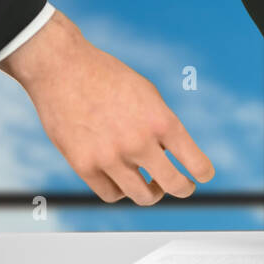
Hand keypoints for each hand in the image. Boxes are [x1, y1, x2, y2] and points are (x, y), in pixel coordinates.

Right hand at [0, 9, 213, 203]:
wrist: (61, 67)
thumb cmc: (108, 77)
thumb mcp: (148, 94)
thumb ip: (163, 126)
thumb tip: (171, 157)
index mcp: (161, 121)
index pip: (196, 163)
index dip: (202, 173)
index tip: (202, 175)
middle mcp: (138, 142)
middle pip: (174, 186)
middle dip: (183, 189)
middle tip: (183, 187)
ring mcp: (110, 157)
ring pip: (142, 196)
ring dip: (151, 193)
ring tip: (150, 184)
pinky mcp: (83, 165)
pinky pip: (111, 194)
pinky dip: (120, 190)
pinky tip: (121, 178)